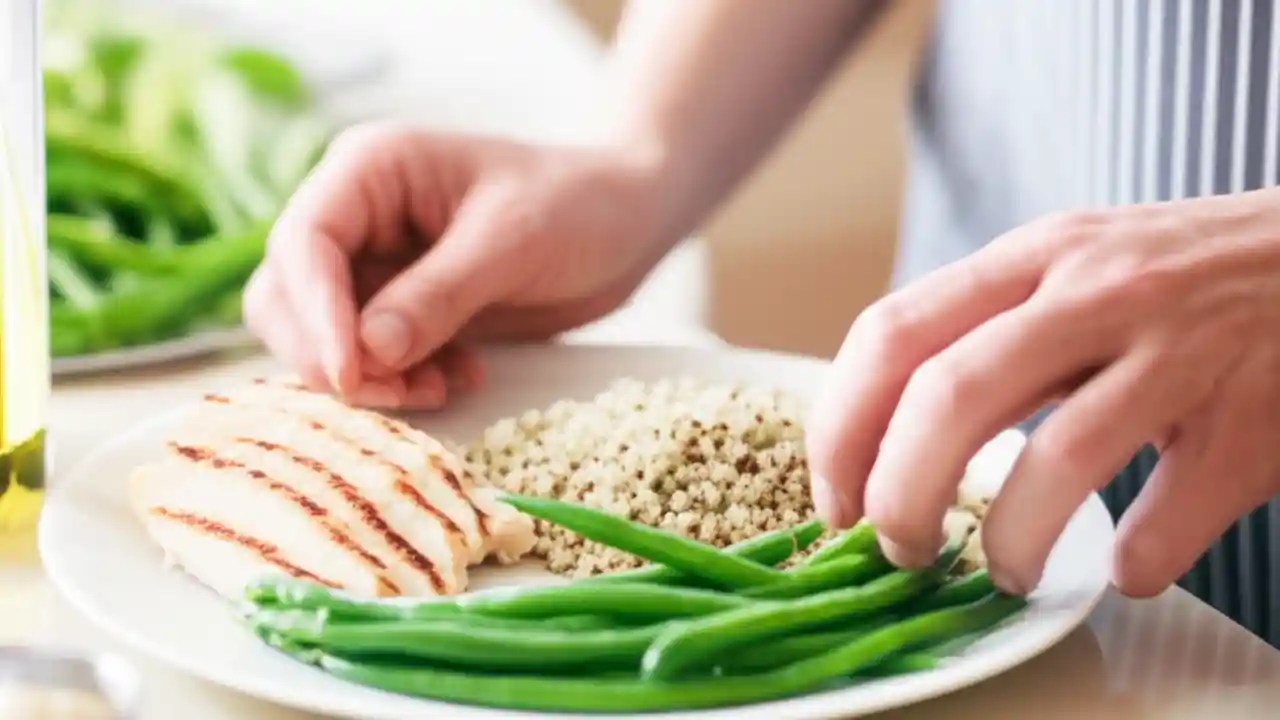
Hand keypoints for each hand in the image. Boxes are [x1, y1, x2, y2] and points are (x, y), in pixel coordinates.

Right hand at [244, 124, 669, 407]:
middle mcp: (359, 215)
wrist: (628, 221)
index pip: (304, 242)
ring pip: (325, 336)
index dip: (316, 314)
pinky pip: (371, 357)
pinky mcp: (404, 308)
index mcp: (371, 170)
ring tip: (436, 389)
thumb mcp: (511, 241)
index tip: (348, 374)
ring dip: (368, 376)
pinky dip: (403, 378)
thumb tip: (366, 353)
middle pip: (289, 295)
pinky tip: (461, 378)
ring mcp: (378, 264)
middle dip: (330, 354)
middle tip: (394, 392)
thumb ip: (437, 295)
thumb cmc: (579, 204)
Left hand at [806, 189, 1279, 596]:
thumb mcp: (1073, 264)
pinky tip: (1127, 567)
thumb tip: (879, 427)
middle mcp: (1096, 291)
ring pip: (1056, 460)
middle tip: (899, 549)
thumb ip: (985, 326)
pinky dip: (1136, 560)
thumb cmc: (1183, 276)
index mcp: (1033, 256)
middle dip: (900, 494)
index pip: (892, 335)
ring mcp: (1179, 351)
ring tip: (1003, 572)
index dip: (842, 429)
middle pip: (949, 398)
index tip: (836, 499)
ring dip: (1009, 539)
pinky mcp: (1253, 417)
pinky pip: (1171, 511)